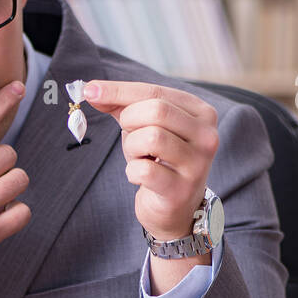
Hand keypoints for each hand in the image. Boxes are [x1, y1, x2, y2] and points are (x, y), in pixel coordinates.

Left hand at [83, 80, 218, 242]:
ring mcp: (197, 164)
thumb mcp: (144, 126)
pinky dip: (132, 171)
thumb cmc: (158, 160)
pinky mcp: (180, 189)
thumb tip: (92, 89)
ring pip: (151, 137)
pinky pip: (143, 170)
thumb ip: (122, 105)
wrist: (174, 208)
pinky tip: (140, 176)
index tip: (90, 90)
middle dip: (130, 121)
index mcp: (201, 113)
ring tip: (139, 157)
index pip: (155, 91)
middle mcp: (207, 136)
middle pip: (156, 110)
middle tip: (129, 136)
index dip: (119, 90)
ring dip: (132, 147)